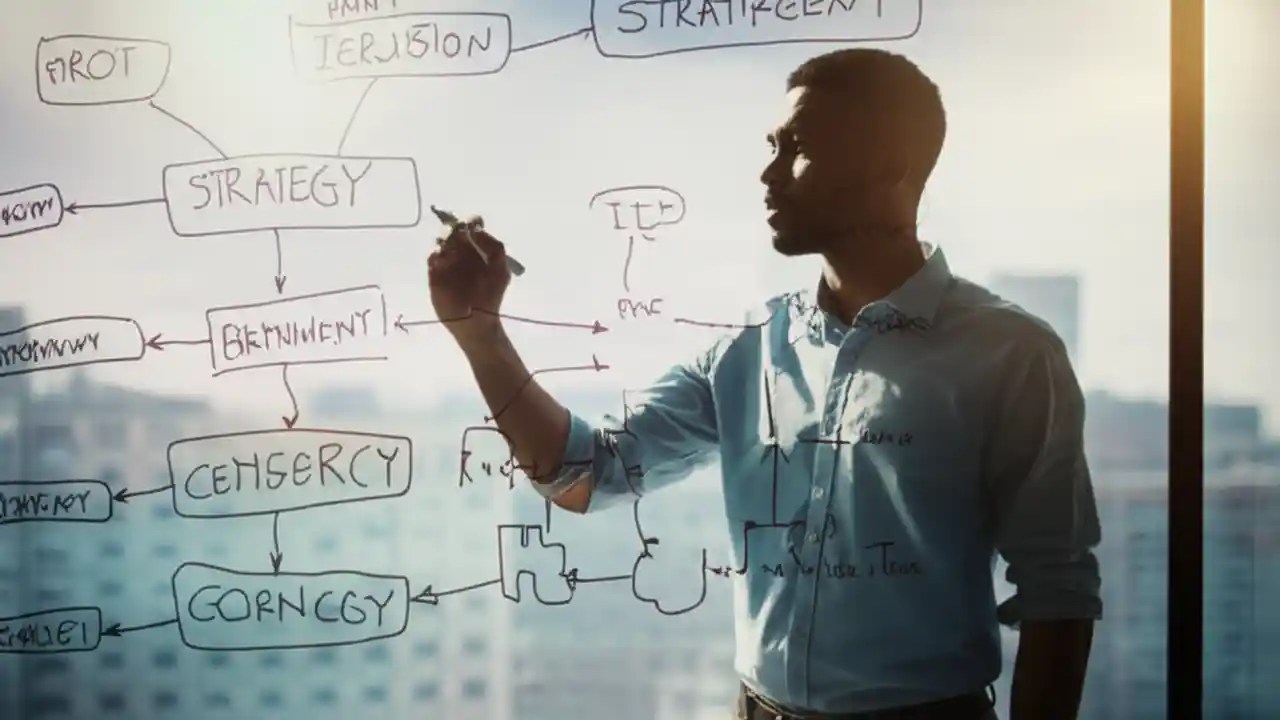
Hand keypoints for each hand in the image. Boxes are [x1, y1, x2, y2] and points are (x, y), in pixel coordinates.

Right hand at [427, 214, 511, 344]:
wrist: (476, 321)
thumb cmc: (490, 296)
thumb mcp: (500, 270)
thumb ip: (493, 247)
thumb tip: (476, 228)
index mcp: (477, 252)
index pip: (469, 230)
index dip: (468, 225)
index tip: (469, 225)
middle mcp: (461, 255)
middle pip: (454, 234)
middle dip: (455, 233)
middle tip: (458, 239)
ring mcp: (447, 264)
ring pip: (443, 244)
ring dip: (446, 244)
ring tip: (452, 254)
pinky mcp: (435, 275)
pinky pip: (433, 259)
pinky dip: (436, 258)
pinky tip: (443, 263)